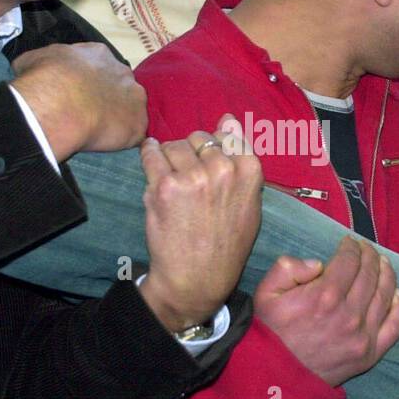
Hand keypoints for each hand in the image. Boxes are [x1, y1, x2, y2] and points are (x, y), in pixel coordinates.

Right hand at [10, 43, 145, 158]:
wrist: (59, 105)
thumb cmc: (44, 79)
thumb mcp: (32, 60)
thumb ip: (40, 62)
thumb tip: (29, 68)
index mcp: (99, 54)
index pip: (100, 65)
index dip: (90, 80)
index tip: (79, 93)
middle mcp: (123, 72)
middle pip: (120, 85)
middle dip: (108, 97)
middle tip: (90, 113)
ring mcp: (135, 98)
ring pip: (131, 108)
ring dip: (119, 118)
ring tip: (100, 132)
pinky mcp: (138, 124)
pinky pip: (134, 133)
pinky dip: (124, 140)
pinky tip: (109, 145)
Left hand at [138, 115, 263, 332]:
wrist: (197, 279)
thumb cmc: (226, 244)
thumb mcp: (248, 203)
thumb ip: (240, 158)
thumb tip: (228, 119)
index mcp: (248, 171)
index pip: (227, 136)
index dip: (213, 151)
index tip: (207, 168)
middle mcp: (223, 169)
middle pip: (198, 139)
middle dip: (190, 153)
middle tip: (188, 178)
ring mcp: (193, 176)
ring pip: (174, 145)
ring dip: (169, 158)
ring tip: (172, 180)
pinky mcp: (164, 185)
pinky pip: (152, 154)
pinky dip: (149, 156)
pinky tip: (152, 163)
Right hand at [253, 236, 398, 385]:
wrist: (274, 376)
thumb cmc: (270, 332)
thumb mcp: (266, 292)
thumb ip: (289, 268)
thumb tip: (319, 264)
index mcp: (324, 295)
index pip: (349, 260)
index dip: (351, 247)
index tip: (350, 242)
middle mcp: (349, 313)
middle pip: (370, 274)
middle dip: (369, 256)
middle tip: (367, 249)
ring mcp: (362, 335)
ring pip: (385, 295)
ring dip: (387, 274)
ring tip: (383, 264)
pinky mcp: (369, 354)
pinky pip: (395, 326)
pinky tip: (397, 295)